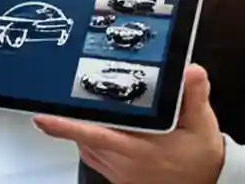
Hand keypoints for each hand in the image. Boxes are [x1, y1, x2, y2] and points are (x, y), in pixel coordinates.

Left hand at [33, 64, 224, 183]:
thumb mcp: (202, 126)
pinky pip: (95, 156)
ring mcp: (118, 172)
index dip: (65, 126)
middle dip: (74, 118)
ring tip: (89, 108)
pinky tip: (104, 128)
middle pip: (84, 138)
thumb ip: (194, 96)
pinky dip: (92, 141)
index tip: (42, 117)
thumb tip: (190, 70)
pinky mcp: (119, 177)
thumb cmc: (200, 160)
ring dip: (84, 129)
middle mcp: (122, 163)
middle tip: (66, 98)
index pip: (93, 134)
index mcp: (137, 149)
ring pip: (87, 147)